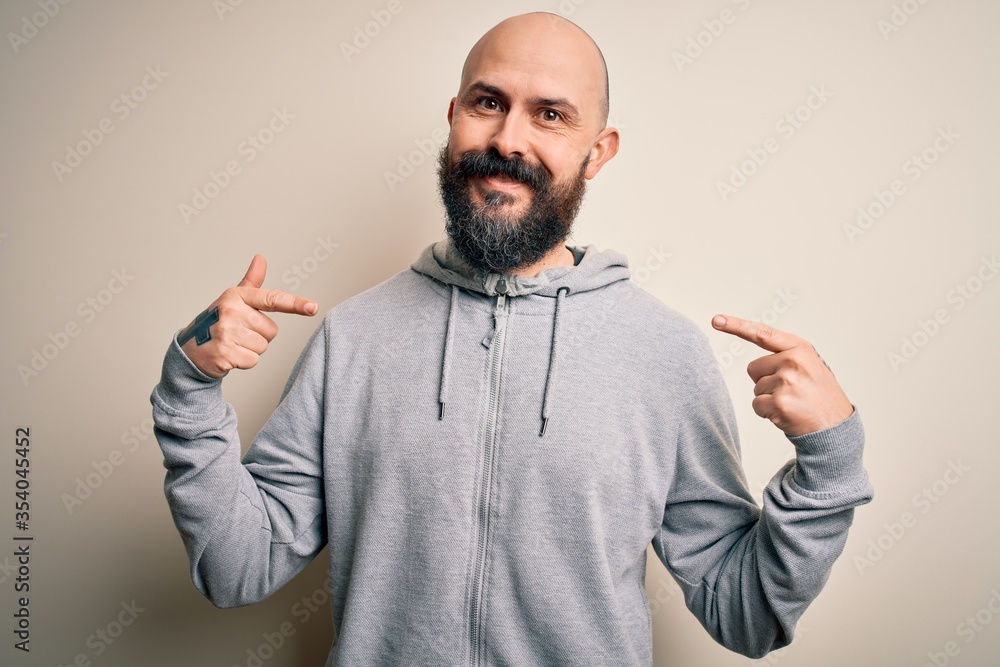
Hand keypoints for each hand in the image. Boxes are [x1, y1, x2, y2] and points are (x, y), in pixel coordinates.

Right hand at [179, 255, 317, 377]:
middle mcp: (231, 312)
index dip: (295, 304)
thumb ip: (252, 282)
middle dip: (259, 336)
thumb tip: (261, 258)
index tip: (313, 308)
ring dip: (251, 350)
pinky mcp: (225, 354)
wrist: (190, 349)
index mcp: (236, 297)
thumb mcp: (234, 300)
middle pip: (271, 331)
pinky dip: (243, 362)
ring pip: (262, 347)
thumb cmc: (218, 322)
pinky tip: (229, 355)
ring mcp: (226, 333)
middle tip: (239, 333)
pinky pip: (253, 361)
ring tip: (233, 343)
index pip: (272, 300)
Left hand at [711, 314, 853, 436]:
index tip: (717, 320)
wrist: (836, 428)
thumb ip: (787, 357)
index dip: (737, 326)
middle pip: (753, 368)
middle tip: (791, 392)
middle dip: (765, 381)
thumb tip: (755, 363)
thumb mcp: (811, 367)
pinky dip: (767, 413)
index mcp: (801, 349)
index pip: (763, 334)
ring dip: (768, 399)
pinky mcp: (779, 403)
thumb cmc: (820, 397)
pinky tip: (787, 414)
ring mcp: (786, 382)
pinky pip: (757, 405)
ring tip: (794, 403)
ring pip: (755, 389)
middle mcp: (793, 362)